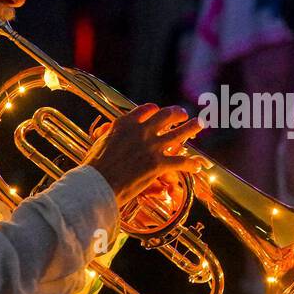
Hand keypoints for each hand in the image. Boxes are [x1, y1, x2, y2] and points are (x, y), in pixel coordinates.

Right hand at [82, 104, 205, 208]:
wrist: (97, 185)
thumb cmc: (94, 167)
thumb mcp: (100, 143)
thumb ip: (110, 134)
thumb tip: (107, 131)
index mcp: (125, 123)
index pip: (147, 109)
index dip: (155, 110)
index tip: (159, 112)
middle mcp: (141, 131)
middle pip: (166, 116)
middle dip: (177, 113)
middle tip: (183, 113)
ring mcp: (151, 147)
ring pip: (179, 134)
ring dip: (191, 128)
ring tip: (200, 124)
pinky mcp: (158, 164)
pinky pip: (181, 162)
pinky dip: (191, 164)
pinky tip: (197, 166)